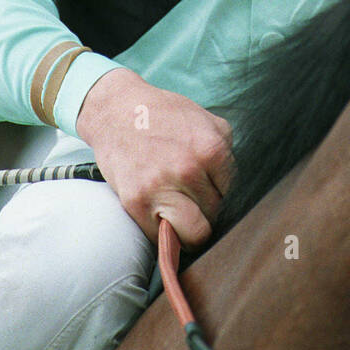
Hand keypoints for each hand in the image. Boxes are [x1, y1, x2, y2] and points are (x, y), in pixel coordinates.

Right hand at [76, 68, 233, 249]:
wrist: (117, 111)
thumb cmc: (164, 115)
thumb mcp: (205, 119)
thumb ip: (224, 150)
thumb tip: (232, 188)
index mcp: (211, 149)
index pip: (232, 194)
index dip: (220, 192)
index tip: (207, 187)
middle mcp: (188, 170)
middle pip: (215, 216)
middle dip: (205, 210)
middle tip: (192, 197)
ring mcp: (161, 188)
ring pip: (194, 236)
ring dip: (188, 228)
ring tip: (180, 213)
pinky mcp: (136, 203)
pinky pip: (162, 238)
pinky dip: (164, 233)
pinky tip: (160, 213)